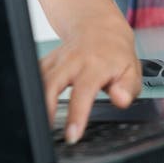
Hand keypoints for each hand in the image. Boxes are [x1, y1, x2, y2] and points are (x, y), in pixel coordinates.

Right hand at [40, 5, 140, 143]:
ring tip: (39, 125)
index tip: (72, 135)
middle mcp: (74, 61)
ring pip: (40, 79)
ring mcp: (59, 59)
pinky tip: (33, 107)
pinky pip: (35, 74)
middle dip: (46, 108)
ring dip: (36, 102)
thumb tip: (121, 100)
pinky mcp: (48, 60)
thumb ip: (127, 88)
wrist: (101, 28)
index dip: (77, 115)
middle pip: (52, 83)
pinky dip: (31, 91)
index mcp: (96, 65)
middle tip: (47, 132)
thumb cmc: (116, 54)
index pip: (83, 92)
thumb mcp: (131, 70)